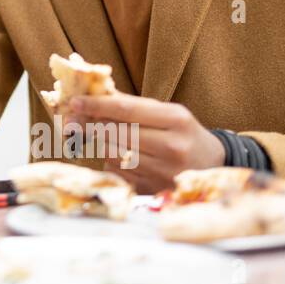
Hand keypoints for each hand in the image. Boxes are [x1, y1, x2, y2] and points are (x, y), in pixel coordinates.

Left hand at [65, 94, 225, 193]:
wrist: (214, 166)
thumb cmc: (185, 134)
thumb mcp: (168, 113)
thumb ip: (134, 105)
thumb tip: (95, 94)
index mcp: (176, 119)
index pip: (126, 109)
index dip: (96, 105)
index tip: (74, 102)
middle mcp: (172, 146)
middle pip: (116, 132)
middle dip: (89, 124)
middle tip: (70, 120)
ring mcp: (163, 171)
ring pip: (113, 153)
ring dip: (98, 142)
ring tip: (94, 133)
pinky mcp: (153, 189)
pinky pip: (118, 171)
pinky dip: (110, 160)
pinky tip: (115, 153)